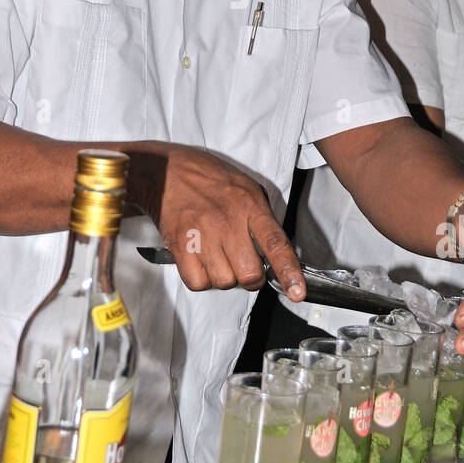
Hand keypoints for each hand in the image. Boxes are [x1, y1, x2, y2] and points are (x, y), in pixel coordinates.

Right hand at [148, 144, 305, 301]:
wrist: (166, 171)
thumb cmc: (209, 179)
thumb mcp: (246, 187)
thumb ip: (262, 219)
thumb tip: (275, 254)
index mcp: (249, 205)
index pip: (275, 243)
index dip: (289, 271)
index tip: (297, 292)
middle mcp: (228, 221)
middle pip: (249, 274)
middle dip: (250, 277)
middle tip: (243, 263)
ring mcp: (202, 234)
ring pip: (224, 281)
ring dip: (224, 276)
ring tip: (217, 255)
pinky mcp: (180, 245)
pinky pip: (198, 283)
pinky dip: (201, 279)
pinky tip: (201, 260)